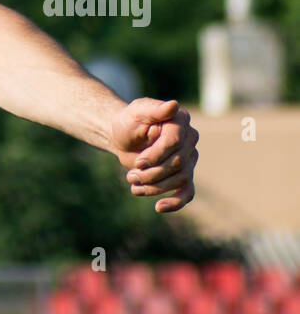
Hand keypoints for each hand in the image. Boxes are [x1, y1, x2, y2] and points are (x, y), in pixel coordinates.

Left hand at [110, 98, 197, 213]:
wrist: (123, 137)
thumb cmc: (128, 122)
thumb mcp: (135, 112)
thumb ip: (153, 109)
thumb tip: (173, 105)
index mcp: (180, 121)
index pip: (174, 143)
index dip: (156, 156)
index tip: (138, 163)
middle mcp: (190, 139)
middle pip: (177, 164)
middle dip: (151, 174)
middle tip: (131, 175)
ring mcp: (189, 157)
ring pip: (180, 179)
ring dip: (154, 187)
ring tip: (133, 184)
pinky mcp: (182, 174)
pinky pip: (187, 192)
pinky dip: (176, 202)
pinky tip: (159, 207)